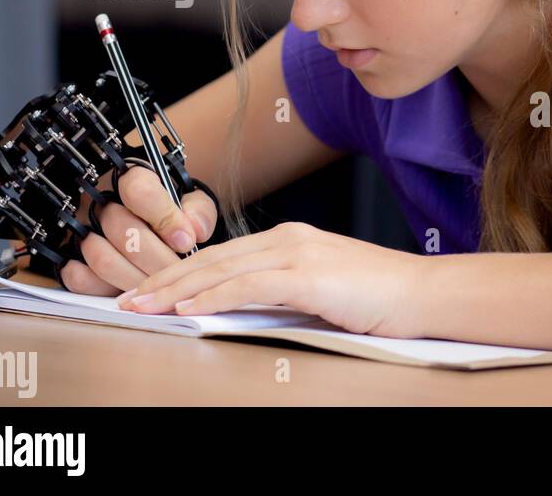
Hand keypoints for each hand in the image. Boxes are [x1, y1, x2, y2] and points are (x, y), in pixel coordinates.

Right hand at [59, 166, 217, 295]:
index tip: (186, 242)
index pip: (139, 190)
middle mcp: (100, 202)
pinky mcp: (69, 259)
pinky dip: (105, 288)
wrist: (152, 229)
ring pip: (102, 258)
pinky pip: (78, 278)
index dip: (164, 219)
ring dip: (136, 278)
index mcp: (132, 179)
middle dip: (157, 259)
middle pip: (122, 230)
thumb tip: (194, 230)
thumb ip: (199, 212)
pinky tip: (129, 288)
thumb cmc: (175, 216)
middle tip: (178, 273)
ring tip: (159, 285)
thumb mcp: (193, 205)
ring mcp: (81, 230)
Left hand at [116, 221, 427, 337]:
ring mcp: (298, 254)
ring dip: (175, 290)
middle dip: (164, 280)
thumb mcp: (324, 290)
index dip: (181, 273)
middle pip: (212, 259)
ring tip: (143, 306)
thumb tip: (242, 311)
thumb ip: (284, 293)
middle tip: (128, 300)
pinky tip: (188, 308)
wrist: (424, 294)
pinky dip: (212, 297)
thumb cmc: (383, 297)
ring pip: (221, 270)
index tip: (150, 291)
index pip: (222, 256)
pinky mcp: (308, 276)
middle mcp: (289, 240)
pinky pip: (247, 287)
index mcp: (292, 240)